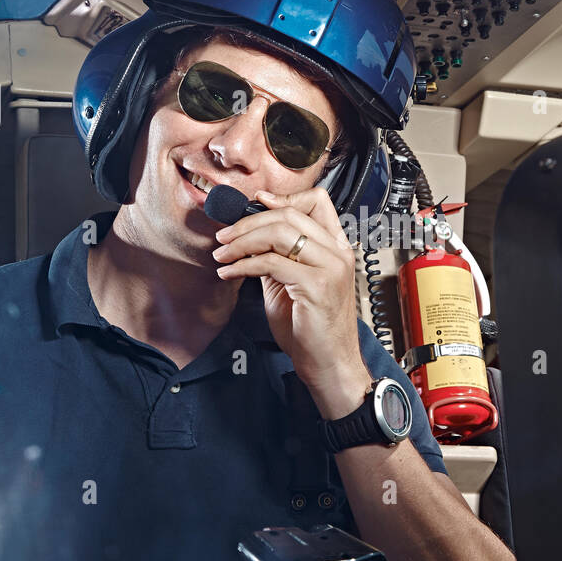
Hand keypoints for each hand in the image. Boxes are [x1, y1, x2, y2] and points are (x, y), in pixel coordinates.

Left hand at [211, 187, 363, 385]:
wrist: (328, 363)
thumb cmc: (311, 328)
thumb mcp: (291, 283)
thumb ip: (278, 256)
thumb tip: (249, 237)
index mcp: (337, 248)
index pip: (318, 201)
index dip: (284, 196)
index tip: (255, 201)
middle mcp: (338, 253)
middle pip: (289, 214)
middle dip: (248, 222)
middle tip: (224, 236)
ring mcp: (330, 269)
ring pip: (279, 233)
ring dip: (242, 241)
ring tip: (222, 254)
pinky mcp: (316, 287)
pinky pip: (271, 263)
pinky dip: (243, 265)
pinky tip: (230, 273)